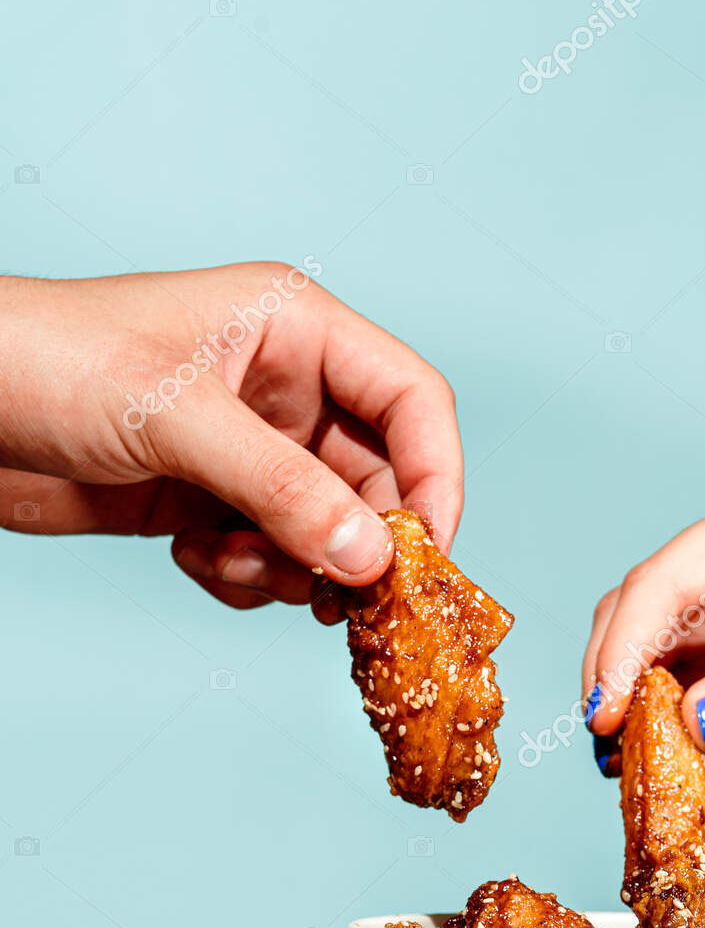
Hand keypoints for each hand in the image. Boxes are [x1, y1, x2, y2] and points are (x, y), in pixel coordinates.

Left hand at [0, 263, 462, 616]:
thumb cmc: (48, 362)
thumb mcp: (176, 420)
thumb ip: (281, 490)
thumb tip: (372, 559)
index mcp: (295, 330)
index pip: (411, 402)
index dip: (434, 477)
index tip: (424, 555)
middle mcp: (285, 390)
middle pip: (379, 481)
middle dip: (359, 543)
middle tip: (336, 597)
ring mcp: (251, 451)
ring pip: (329, 532)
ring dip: (294, 569)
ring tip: (229, 562)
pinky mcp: (213, 503)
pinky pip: (274, 559)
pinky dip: (248, 578)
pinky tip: (194, 557)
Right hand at [584, 478, 704, 773]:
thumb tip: (689, 725)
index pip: (664, 582)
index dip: (623, 648)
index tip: (604, 710)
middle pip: (640, 611)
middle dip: (616, 675)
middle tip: (604, 743)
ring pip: (649, 649)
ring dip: (630, 701)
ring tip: (620, 758)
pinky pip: (677, 683)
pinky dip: (658, 718)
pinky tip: (647, 754)